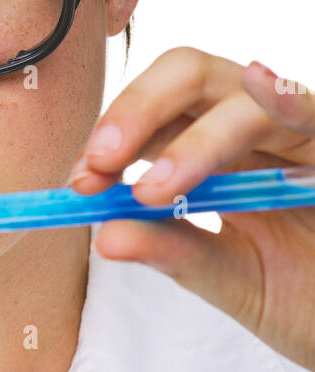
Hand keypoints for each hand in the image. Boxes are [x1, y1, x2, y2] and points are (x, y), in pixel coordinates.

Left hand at [67, 47, 314, 371]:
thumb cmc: (302, 295)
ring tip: (156, 188)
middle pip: (188, 77)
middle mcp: (257, 128)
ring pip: (242, 99)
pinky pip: (311, 110)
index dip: (112, 136)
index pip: (155, 114)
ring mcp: (302, 132)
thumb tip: (102, 235)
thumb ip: (173, 251)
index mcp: (218, 148)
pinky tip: (260, 85)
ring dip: (192, 140)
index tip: (79, 181)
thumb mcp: (230, 279)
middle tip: (99, 165)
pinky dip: (285, 97)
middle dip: (135, 113)